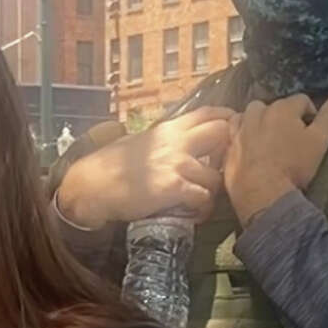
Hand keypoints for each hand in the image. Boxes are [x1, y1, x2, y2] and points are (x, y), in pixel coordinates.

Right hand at [56, 106, 233, 228]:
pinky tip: (194, 214)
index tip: (234, 132)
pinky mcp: (174, 188)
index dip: (228, 120)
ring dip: (214, 191)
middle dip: (230, 152)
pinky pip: (203, 198)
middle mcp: (178, 142)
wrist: (92, 185)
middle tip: (223, 171)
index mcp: (169, 129)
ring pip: (217, 175)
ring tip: (203, 201)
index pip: (209, 113)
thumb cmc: (110, 164)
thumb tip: (171, 142)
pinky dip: (202, 209)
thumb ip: (160, 141)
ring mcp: (177, 164)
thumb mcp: (138, 142)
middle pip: (223, 133)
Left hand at [223, 94, 327, 226]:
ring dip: (259, 121)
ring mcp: (240, 129)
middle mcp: (258, 113)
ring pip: (250, 115)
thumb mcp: (319, 141)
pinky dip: (241, 134)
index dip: (310, 112)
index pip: (301, 100)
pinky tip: (248, 147)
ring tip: (268, 139)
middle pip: (273, 106)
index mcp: (283, 109)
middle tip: (290, 137)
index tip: (312, 129)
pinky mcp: (228, 146)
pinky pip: (233, 133)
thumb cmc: (294, 166)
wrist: (262, 193)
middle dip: (282, 116)